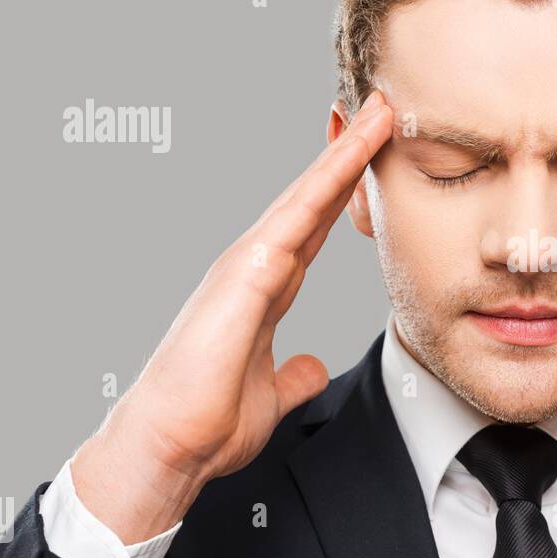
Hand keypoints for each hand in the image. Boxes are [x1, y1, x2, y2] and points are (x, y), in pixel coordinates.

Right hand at [71, 90, 393, 542]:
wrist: (171, 448)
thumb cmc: (209, 421)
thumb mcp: (270, 394)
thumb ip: (292, 374)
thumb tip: (311, 366)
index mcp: (265, 288)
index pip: (315, 227)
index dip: (346, 192)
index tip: (378, 158)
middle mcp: (255, 266)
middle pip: (313, 198)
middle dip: (349, 153)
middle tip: (384, 109)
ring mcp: (246, 265)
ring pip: (306, 195)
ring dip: (344, 152)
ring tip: (380, 113)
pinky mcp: (243, 275)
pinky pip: (295, 219)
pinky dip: (325, 183)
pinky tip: (352, 155)